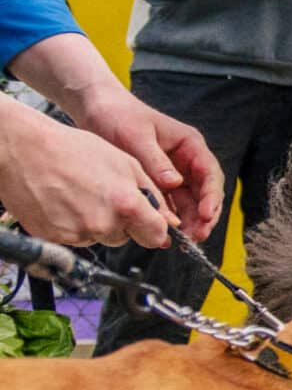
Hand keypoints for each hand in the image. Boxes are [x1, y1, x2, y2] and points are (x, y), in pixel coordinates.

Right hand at [0, 103, 175, 246]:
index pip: (156, 237)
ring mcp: (76, 234)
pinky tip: (65, 202)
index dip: (154, 228)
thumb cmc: (73, 150)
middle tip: (104, 195)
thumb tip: (168, 221)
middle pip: (126, 237)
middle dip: (123, 222)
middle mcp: (102, 224)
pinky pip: (75, 239)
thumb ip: (151, 194)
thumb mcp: (125, 163)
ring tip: (81, 194)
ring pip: (100, 238)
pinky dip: (73, 226)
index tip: (149, 222)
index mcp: (126, 204)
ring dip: (97, 224)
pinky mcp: (53, 239)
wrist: (24, 150)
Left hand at [66, 83, 223, 236]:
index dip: (211, 196)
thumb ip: (156, 161)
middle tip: (197, 236)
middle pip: (204, 192)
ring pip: (189, 202)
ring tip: (184, 241)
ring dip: (189, 221)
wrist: (97, 110)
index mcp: (189, 145)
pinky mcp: (157, 183)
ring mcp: (173, 173)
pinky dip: (169, 219)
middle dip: (204, 215)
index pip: (209, 173)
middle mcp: (186, 161)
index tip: (205, 215)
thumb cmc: (119, 116)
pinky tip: (164, 233)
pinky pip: (169, 204)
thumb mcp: (137, 137)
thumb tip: (174, 183)